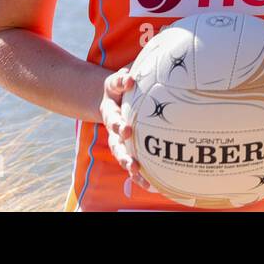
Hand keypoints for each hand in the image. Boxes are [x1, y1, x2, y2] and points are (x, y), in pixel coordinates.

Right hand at [99, 65, 154, 195]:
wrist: (114, 96)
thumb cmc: (122, 84)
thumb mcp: (119, 77)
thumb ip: (123, 77)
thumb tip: (131, 79)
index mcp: (110, 110)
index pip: (112, 117)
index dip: (117, 124)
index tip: (126, 128)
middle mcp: (113, 129)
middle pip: (115, 144)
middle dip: (122, 151)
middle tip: (132, 161)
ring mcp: (119, 140)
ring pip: (122, 157)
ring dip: (129, 166)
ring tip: (138, 174)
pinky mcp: (128, 148)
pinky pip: (133, 165)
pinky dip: (141, 176)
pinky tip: (153, 186)